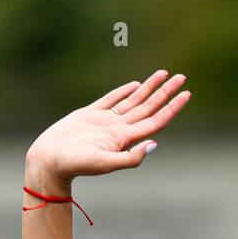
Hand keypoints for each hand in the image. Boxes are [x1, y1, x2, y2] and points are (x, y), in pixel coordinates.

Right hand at [25, 71, 191, 188]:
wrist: (50, 160)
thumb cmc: (75, 164)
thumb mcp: (105, 163)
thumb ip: (130, 157)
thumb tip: (154, 144)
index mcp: (125, 139)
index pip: (156, 120)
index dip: (172, 107)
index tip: (187, 94)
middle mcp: (119, 129)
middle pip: (149, 107)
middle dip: (166, 92)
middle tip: (182, 77)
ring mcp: (106, 122)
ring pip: (134, 101)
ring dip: (150, 88)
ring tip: (164, 74)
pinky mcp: (90, 115)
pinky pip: (112, 100)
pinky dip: (124, 92)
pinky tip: (135, 85)